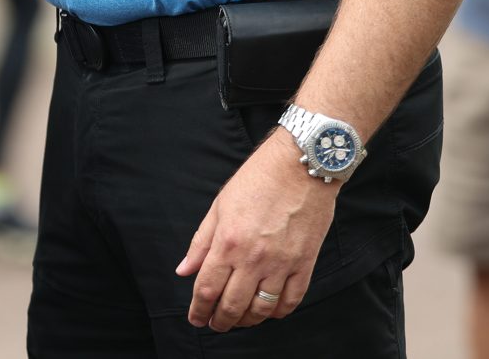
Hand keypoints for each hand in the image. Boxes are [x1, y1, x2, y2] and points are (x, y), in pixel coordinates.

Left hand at [176, 129, 338, 329]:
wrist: (301, 164)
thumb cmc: (258, 179)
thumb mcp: (220, 205)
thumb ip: (201, 242)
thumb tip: (184, 270)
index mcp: (228, 242)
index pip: (207, 290)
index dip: (198, 311)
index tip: (195, 318)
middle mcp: (254, 257)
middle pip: (232, 306)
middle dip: (220, 322)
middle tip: (215, 324)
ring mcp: (282, 263)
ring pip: (262, 309)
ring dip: (247, 321)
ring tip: (240, 319)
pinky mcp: (305, 263)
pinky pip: (291, 301)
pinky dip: (278, 312)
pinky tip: (269, 310)